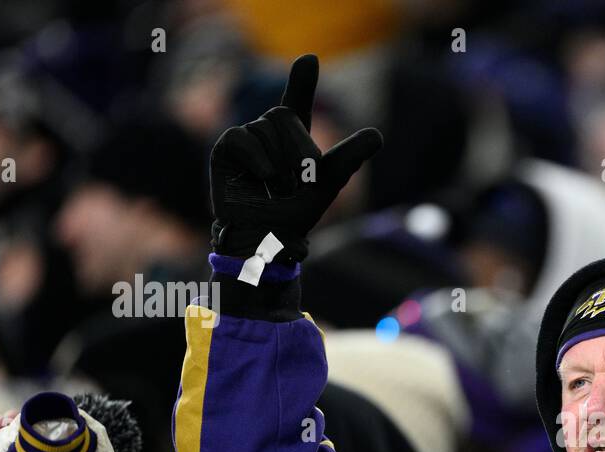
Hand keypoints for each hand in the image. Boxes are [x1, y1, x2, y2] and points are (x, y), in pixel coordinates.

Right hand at [209, 54, 382, 262]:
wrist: (266, 239)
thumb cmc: (295, 216)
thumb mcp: (326, 185)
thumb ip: (348, 157)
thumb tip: (377, 134)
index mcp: (293, 140)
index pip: (296, 102)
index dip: (302, 81)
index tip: (309, 59)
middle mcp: (268, 134)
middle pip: (285, 115)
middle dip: (300, 145)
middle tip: (305, 177)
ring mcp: (246, 139)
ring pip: (265, 127)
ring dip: (279, 163)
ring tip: (277, 188)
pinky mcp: (226, 149)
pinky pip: (244, 137)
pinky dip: (259, 160)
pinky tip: (263, 180)